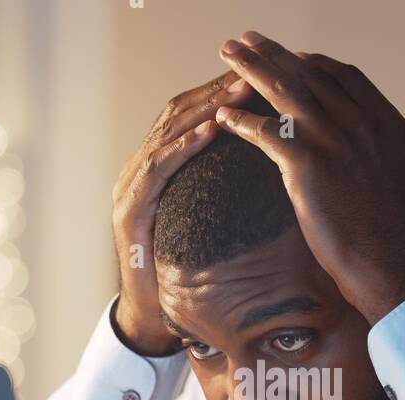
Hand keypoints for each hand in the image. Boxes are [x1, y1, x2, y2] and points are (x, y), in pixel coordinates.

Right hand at [111, 70, 252, 354]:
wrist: (153, 318)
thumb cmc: (187, 271)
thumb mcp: (212, 222)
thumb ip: (227, 190)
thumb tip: (276, 169)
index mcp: (159, 165)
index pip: (191, 114)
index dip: (221, 94)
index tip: (259, 79)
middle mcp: (140, 167)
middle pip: (178, 113)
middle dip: (216, 92)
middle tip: (253, 75)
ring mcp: (130, 186)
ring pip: (167, 132)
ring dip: (205, 109)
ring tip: (237, 94)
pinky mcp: (128, 210)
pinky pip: (157, 168)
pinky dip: (183, 146)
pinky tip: (210, 132)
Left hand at [214, 31, 404, 324]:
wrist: (404, 266)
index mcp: (387, 122)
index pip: (344, 77)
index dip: (314, 64)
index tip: (293, 58)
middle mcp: (358, 122)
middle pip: (307, 74)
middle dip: (273, 53)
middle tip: (246, 41)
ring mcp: (331, 141)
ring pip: (283, 91)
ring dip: (250, 69)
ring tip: (227, 55)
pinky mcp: (306, 166)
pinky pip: (265, 132)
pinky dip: (241, 119)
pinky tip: (223, 114)